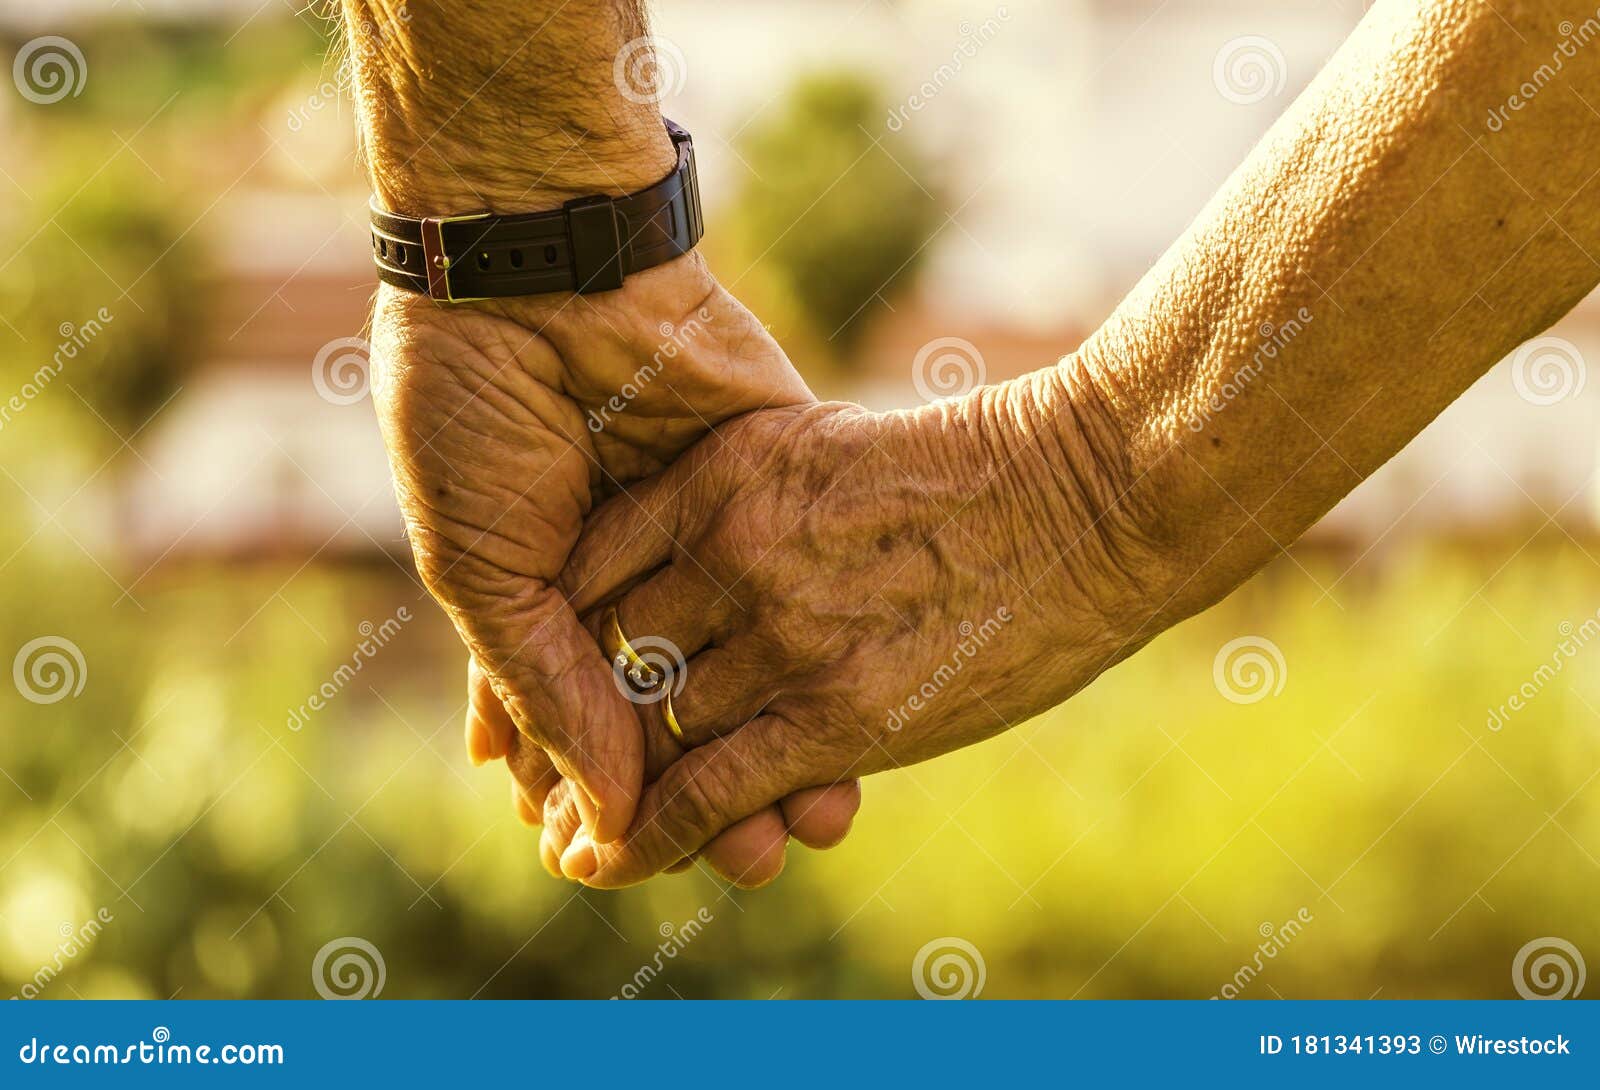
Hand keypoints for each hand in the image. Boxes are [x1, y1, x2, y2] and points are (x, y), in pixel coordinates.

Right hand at [370, 253, 858, 869]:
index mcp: (554, 590)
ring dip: (778, 751)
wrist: (535, 263)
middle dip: (707, 791)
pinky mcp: (779, 477)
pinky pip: (811, 592)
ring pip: (761, 667)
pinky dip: (825, 668)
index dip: (602, 795)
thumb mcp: (482, 567)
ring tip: (794, 831)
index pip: (587, 721)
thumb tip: (603, 815)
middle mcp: (642, 571)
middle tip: (737, 865)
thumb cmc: (472, 410)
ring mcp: (716, 527)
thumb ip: (547, 690)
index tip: (616, 866)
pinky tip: (839, 742)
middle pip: (686, 710)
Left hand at [546, 376, 1163, 885]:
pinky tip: (604, 862)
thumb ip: (747, 504)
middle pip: (607, 655)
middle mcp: (734, 549)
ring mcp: (783, 632)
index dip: (545, 631)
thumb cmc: (976, 473)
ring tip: (563, 830)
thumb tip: (692, 569)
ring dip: (604, 789)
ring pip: (650, 731)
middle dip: (568, 722)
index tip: (536, 675)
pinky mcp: (836, 713)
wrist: (1092, 494)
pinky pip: (703, 791)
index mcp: (723, 473)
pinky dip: (644, 836)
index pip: (587, 565)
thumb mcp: (829, 450)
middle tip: (527, 774)